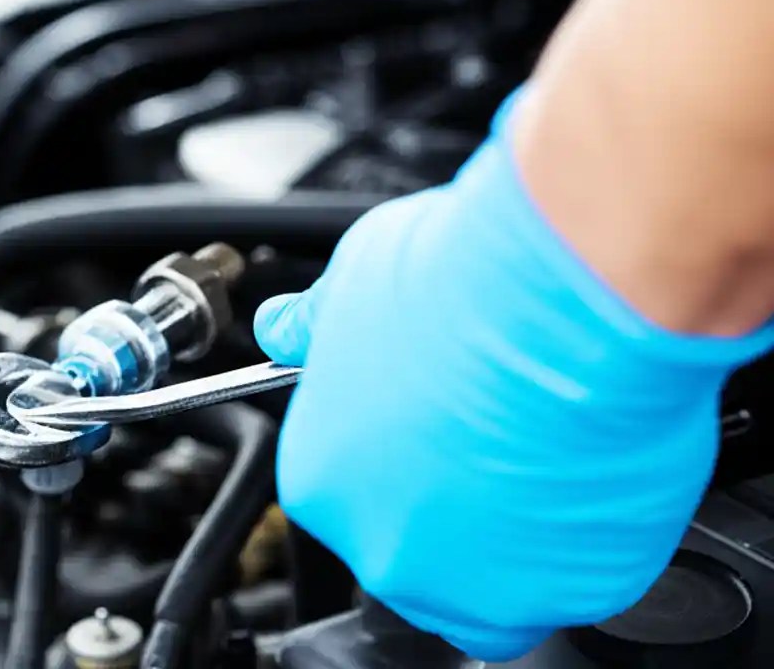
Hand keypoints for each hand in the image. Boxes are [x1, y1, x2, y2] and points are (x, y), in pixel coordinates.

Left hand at [253, 90, 773, 659]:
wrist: (574, 286)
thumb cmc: (466, 281)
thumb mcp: (355, 287)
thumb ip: (318, 330)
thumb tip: (289, 331)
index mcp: (324, 481)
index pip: (344, 495)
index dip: (393, 455)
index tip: (425, 430)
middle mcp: (389, 548)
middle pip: (416, 545)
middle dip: (446, 497)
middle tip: (486, 435)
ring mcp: (483, 580)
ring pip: (492, 574)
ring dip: (511, 522)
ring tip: (536, 440)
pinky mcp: (575, 586)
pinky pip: (567, 574)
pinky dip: (576, 530)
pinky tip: (578, 461)